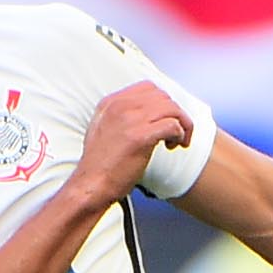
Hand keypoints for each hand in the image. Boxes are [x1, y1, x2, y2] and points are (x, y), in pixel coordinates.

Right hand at [68, 82, 192, 205]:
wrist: (91, 184)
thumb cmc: (99, 164)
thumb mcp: (102, 128)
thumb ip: (120, 115)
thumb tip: (146, 112)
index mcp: (110, 103)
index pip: (148, 88)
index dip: (163, 102)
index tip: (164, 118)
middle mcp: (120, 106)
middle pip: (163, 97)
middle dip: (175, 114)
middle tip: (175, 132)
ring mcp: (130, 120)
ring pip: (172, 109)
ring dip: (181, 124)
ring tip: (176, 140)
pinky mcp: (140, 137)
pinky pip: (173, 125)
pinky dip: (179, 135)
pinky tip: (172, 146)